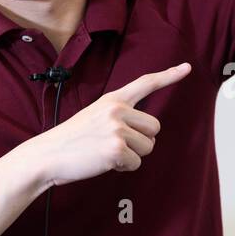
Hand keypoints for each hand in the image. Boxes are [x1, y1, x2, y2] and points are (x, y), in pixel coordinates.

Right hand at [28, 61, 191, 186]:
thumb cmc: (72, 139)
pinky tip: (103, 162)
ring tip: (105, 152)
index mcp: (113, 100)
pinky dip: (123, 167)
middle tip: (115, 144)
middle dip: (141, 141)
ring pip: (148, 147)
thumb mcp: (95, 116)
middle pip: (155, 128)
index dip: (169, 76)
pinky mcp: (116, 149)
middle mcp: (117, 110)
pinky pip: (136, 163)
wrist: (47, 155)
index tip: (187, 68)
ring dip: (131, 156)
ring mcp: (117, 129)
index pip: (146, 83)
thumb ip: (120, 115)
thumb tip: (146, 130)